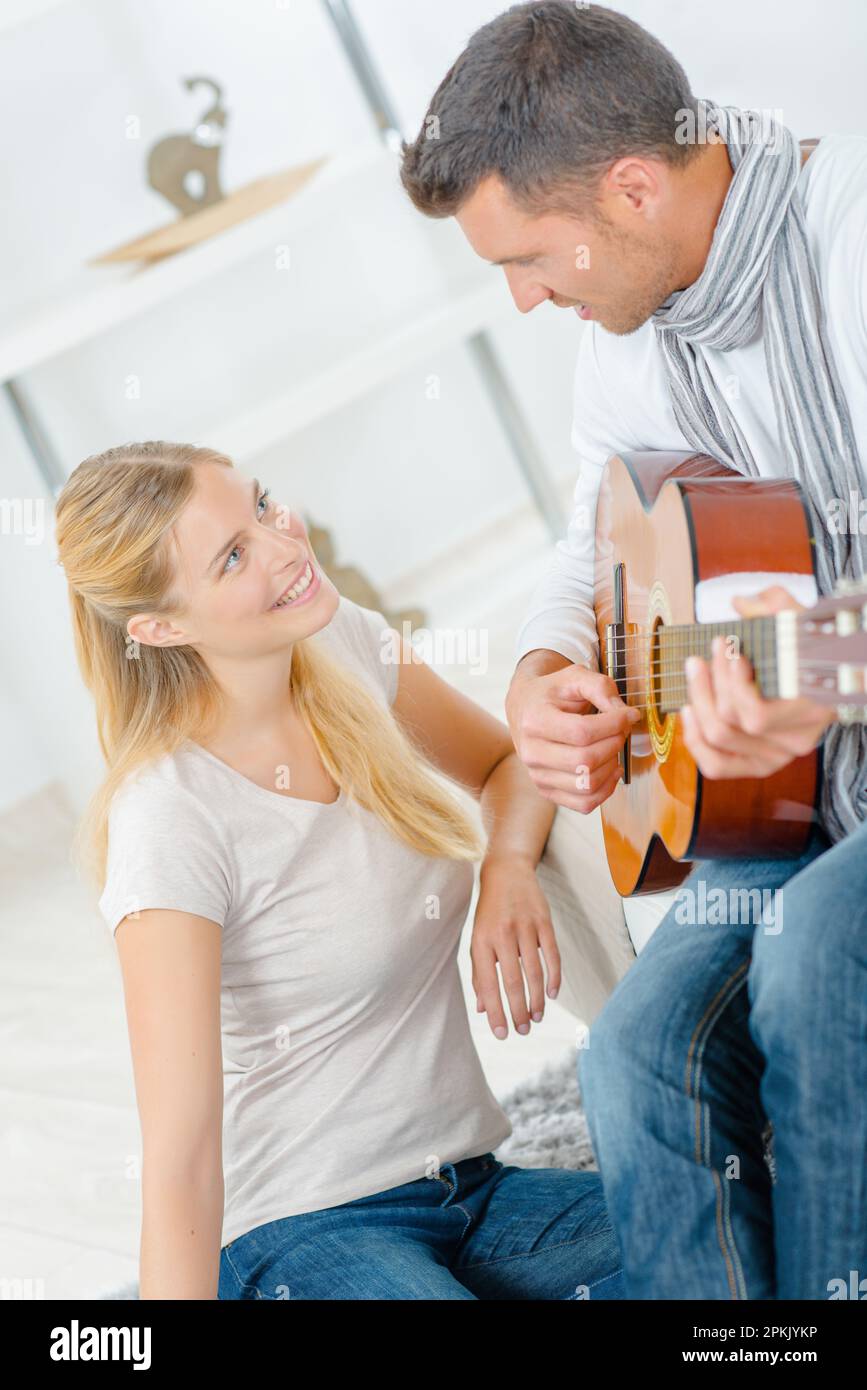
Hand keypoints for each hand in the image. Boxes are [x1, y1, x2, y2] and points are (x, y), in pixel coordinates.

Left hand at [471, 857, 560, 1039]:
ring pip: (534, 971)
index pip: (487, 984)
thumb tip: (481, 1008)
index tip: (501, 1033)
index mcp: (481, 942)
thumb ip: (479, 974)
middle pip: (512, 981)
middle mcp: (502, 935)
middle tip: (523, 1030)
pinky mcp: (544, 921)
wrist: (506, 873)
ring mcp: (524, 927)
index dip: (495, 1011)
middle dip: (518, 1011)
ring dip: (537, 999)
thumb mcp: (477, 940)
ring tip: (537, 1017)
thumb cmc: (489, 913)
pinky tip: (552, 994)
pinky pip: (552, 954)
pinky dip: (554, 977)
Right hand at [505, 662, 640, 813]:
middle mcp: (530, 752)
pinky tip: (610, 768)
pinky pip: (584, 803)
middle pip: (585, 761)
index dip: (614, 724)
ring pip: (587, 785)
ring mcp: (537, 775)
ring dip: (611, 765)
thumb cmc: (552, 693)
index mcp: (534, 720)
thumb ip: (601, 687)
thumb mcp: (574, 676)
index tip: (629, 715)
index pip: (582, 732)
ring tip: (613, 746)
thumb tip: (626, 714)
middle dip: (614, 744)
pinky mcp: (547, 791)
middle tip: (621, 730)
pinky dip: (606, 789)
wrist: (525, 708)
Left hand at [681, 585, 834, 778]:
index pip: (756, 713)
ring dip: (698, 703)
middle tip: (698, 658)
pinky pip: (717, 766)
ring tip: (693, 673)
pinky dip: (695, 740)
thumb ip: (775, 607)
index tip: (726, 647)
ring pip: (720, 739)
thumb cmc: (809, 652)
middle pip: (732, 722)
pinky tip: (687, 710)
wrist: (824, 680)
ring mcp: (778, 756)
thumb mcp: (799, 624)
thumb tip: (741, 603)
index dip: (732, 682)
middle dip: (708, 684)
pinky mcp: (760, 764)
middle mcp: (796, 741)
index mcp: (811, 710)